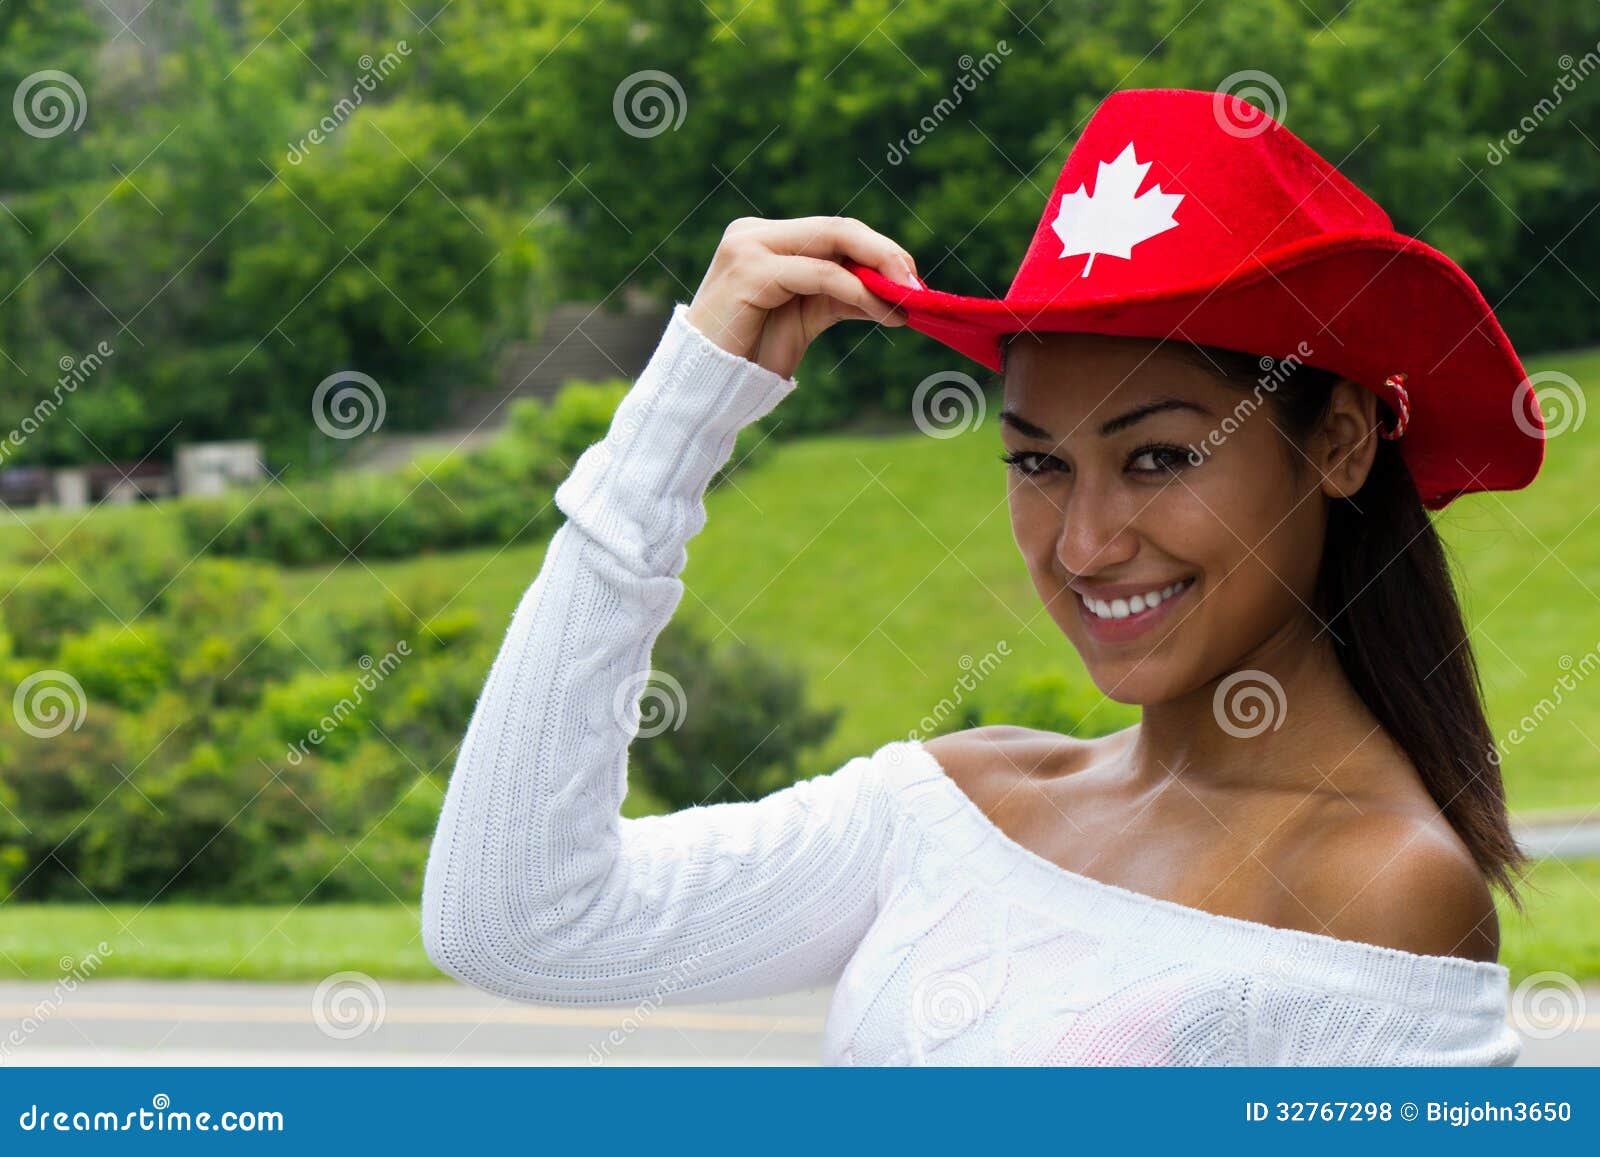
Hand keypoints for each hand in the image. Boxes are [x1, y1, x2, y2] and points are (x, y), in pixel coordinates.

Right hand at [684, 216, 918, 379]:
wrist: (704, 387)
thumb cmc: (751, 355)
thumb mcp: (806, 317)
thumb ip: (843, 295)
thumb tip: (898, 292)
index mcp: (765, 239)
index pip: (835, 230)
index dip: (879, 250)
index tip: (913, 281)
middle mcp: (753, 233)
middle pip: (838, 228)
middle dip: (886, 255)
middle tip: (918, 286)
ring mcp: (748, 247)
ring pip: (832, 242)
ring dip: (879, 271)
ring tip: (907, 301)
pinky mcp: (747, 271)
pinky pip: (818, 273)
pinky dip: (856, 290)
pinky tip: (882, 311)